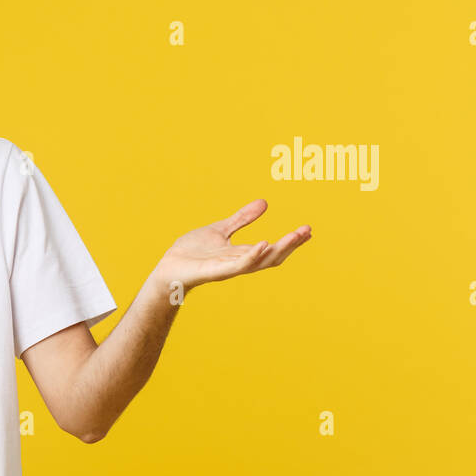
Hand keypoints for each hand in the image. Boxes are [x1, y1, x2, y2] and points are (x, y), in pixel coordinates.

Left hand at [153, 199, 309, 294]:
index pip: (272, 249)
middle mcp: (238, 263)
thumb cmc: (191, 253)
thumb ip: (241, 219)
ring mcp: (227, 269)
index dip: (290, 241)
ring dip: (277, 250)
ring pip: (258, 262)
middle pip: (271, 257)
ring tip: (293, 237)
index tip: (308, 230)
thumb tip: (265, 203)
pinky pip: (237, 266)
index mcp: (241, 254)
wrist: (167, 268)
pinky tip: (263, 244)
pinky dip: (252, 256)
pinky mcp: (214, 272)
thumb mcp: (220, 229)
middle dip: (290, 245)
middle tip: (306, 231)